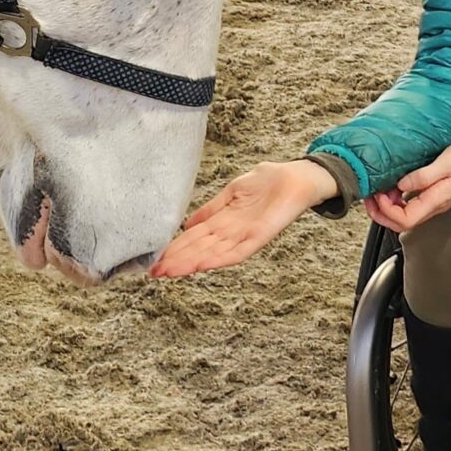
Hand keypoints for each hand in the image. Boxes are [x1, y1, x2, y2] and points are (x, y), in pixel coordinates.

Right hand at [150, 159, 338, 277]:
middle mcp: (231, 233)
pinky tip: (202, 265)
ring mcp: (245, 235)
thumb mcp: (232, 193)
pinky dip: (219, 259)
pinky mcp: (260, 236)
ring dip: (190, 263)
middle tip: (153, 273)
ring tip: (169, 271)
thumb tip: (186, 224)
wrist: (296, 177)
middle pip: (199, 249)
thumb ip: (211, 210)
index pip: (194, 238)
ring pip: (213, 253)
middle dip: (176, 260)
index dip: (174, 248)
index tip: (155, 259)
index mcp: (223, 222)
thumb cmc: (268, 182)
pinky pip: (238, 251)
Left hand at [365, 132, 450, 234]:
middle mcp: (436, 204)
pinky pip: (412, 201)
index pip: (404, 221)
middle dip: (380, 213)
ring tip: (379, 187)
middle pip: (402, 222)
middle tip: (370, 195)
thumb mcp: (448, 162)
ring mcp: (437, 198)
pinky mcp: (438, 191)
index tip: (376, 194)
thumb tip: (400, 186)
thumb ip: (424, 177)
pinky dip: (398, 196)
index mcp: (437, 200)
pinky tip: (394, 183)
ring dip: (388, 205)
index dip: (385, 212)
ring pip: (406, 213)